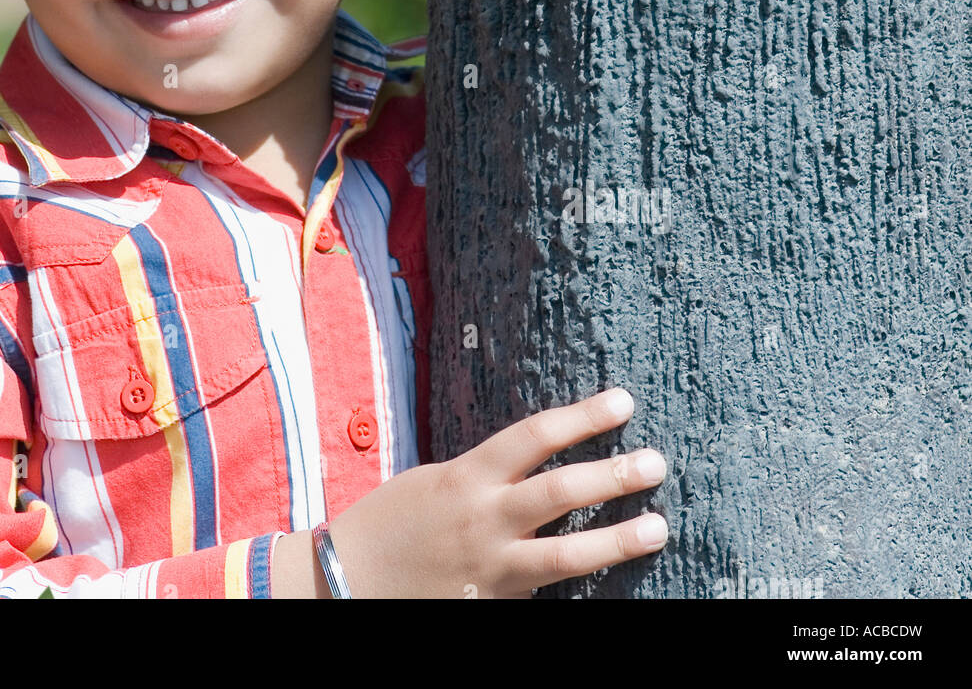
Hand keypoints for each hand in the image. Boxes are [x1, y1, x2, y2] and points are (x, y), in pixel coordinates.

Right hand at [326, 387, 666, 597]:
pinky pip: (546, 591)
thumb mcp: (436, 481)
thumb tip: (537, 465)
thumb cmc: (392, 521)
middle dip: (614, 474)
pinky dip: (580, 584)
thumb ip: (485, 475)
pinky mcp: (493, 605)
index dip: (583, 417)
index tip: (623, 401)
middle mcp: (484, 519)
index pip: (535, 436)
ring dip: (617, 539)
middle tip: (656, 461)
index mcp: (467, 477)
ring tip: (659, 527)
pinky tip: (616, 581)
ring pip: (567, 554)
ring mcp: (491, 569)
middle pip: (561, 492)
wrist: (347, 581)